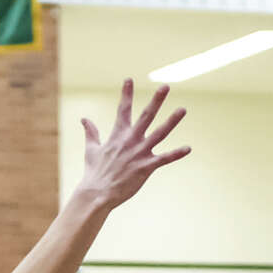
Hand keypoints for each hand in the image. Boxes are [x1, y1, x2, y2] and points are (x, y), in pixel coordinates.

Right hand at [79, 81, 190, 207]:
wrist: (97, 193)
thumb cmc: (94, 173)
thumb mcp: (91, 150)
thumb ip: (91, 133)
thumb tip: (84, 119)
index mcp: (117, 135)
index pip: (123, 110)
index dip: (126, 94)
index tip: (129, 79)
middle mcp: (131, 140)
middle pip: (146, 116)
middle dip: (156, 100)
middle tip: (165, 86)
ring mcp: (140, 153)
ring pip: (160, 133)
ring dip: (172, 121)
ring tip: (183, 109)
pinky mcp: (146, 167)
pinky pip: (164, 159)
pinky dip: (176, 154)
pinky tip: (188, 148)